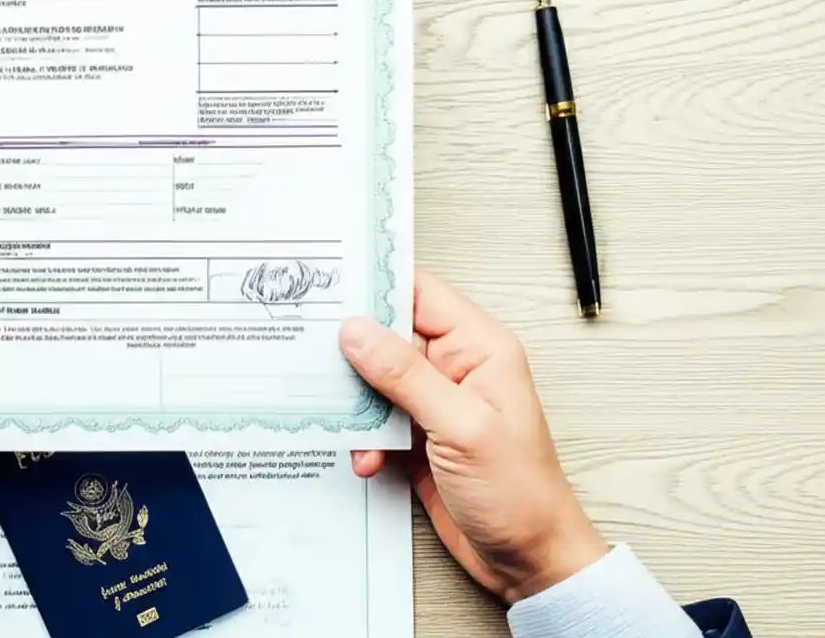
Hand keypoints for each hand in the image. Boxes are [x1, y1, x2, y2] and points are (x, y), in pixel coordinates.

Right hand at [341, 269, 607, 603]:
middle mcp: (455, 368)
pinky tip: (369, 458)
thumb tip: (358, 331)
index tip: (332, 287)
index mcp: (479, 348)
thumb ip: (405, 375)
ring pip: (374, 379)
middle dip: (352, 349)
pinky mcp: (418, 436)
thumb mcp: (461, 427)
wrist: (529, 561)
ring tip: (350, 425)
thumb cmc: (521, 494)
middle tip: (314, 357)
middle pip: (388, 334)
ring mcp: (435, 403)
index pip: (420, 293)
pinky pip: (375, 420)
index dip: (377, 285)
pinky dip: (363, 437)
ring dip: (355, 403)